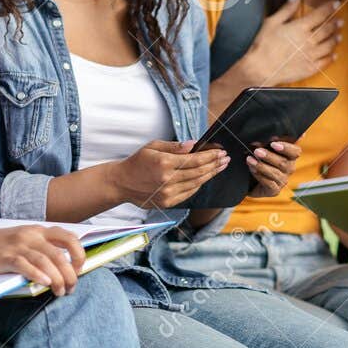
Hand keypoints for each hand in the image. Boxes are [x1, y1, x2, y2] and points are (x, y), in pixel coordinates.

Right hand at [0, 225, 85, 295]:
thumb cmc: (0, 246)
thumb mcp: (25, 239)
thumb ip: (42, 248)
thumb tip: (64, 266)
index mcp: (38, 231)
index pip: (68, 237)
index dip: (79, 254)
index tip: (79, 269)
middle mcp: (31, 236)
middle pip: (59, 254)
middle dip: (70, 274)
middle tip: (72, 287)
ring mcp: (19, 246)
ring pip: (46, 261)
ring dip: (58, 279)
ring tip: (60, 291)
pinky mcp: (6, 257)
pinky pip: (26, 265)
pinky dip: (38, 275)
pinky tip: (45, 283)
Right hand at [109, 140, 229, 208]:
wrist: (122, 183)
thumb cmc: (137, 162)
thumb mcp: (153, 146)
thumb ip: (175, 146)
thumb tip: (194, 145)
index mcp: (164, 163)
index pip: (195, 159)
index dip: (211, 156)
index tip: (221, 151)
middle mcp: (168, 180)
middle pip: (199, 172)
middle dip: (215, 164)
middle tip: (226, 159)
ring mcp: (169, 193)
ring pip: (197, 183)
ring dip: (210, 174)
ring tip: (220, 167)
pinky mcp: (168, 202)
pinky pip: (190, 193)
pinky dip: (199, 184)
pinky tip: (205, 177)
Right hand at [241, 0, 342, 84]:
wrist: (261, 69)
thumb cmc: (264, 45)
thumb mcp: (272, 22)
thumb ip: (287, 8)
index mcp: (300, 27)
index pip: (320, 15)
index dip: (329, 8)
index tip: (336, 4)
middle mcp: (309, 41)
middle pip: (327, 30)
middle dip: (335, 24)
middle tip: (341, 21)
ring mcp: (311, 55)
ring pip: (329, 46)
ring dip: (335, 40)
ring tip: (339, 37)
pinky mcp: (309, 68)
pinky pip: (325, 62)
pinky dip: (331, 58)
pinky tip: (334, 56)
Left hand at [246, 140, 299, 197]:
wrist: (248, 179)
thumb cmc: (258, 159)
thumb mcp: (262, 147)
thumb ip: (268, 141)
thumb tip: (272, 134)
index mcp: (290, 156)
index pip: (296, 152)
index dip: (287, 148)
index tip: (273, 143)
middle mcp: (289, 168)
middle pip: (284, 163)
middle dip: (269, 156)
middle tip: (257, 151)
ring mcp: (283, 180)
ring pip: (276, 173)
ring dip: (262, 166)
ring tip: (249, 160)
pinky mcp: (275, 191)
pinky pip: (269, 184)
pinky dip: (260, 176)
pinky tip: (252, 169)